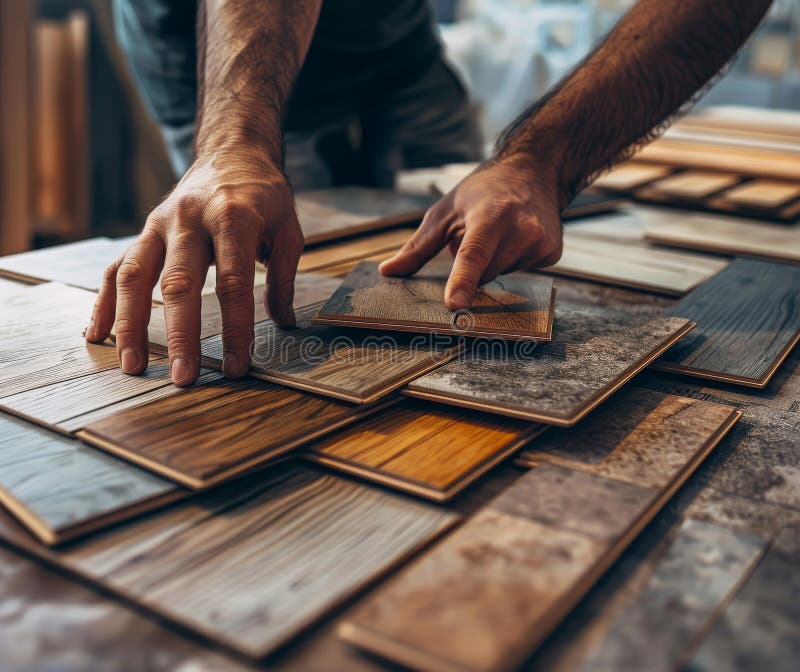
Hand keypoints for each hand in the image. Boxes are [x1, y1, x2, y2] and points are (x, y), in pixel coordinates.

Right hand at [85, 151, 303, 385]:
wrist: (232, 153)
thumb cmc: (264, 195)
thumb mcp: (288, 228)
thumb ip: (285, 276)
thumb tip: (283, 322)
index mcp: (233, 218)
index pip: (233, 283)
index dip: (235, 327)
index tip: (236, 365)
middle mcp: (189, 220)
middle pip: (179, 283)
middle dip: (179, 335)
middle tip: (183, 377)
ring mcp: (160, 225)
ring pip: (136, 276)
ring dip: (131, 323)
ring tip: (131, 365)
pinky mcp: (144, 233)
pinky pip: (117, 268)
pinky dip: (105, 302)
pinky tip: (99, 335)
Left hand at [379, 158, 562, 309]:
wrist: (535, 171)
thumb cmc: (484, 191)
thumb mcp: (445, 211)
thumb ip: (418, 247)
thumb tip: (388, 272)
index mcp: (490, 215)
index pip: (473, 254)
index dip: (462, 281)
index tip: (454, 305)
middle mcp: (521, 228)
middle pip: (484, 273)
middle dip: (473, 265)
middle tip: (477, 235)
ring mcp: (541, 242)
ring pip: (501, 275)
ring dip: (492, 264)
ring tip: (499, 234)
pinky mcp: (552, 252)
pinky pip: (520, 272)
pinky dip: (511, 262)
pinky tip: (516, 239)